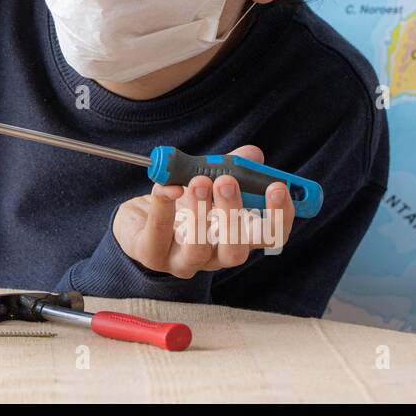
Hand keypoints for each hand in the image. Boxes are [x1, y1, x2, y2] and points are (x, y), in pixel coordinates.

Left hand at [113, 145, 295, 278]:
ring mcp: (181, 261)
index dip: (278, 216)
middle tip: (227, 182)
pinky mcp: (151, 254)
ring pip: (198, 249)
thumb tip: (252, 154)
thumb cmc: (180, 203)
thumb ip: (232, 168)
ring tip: (198, 181)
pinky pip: (159, 232)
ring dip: (200, 213)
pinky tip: (166, 186)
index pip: (268, 238)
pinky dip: (163, 206)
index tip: (278, 186)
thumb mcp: (208, 182)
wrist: (138, 218)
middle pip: (236, 251)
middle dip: (234, 215)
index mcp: (236, 240)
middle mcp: (213, 257)